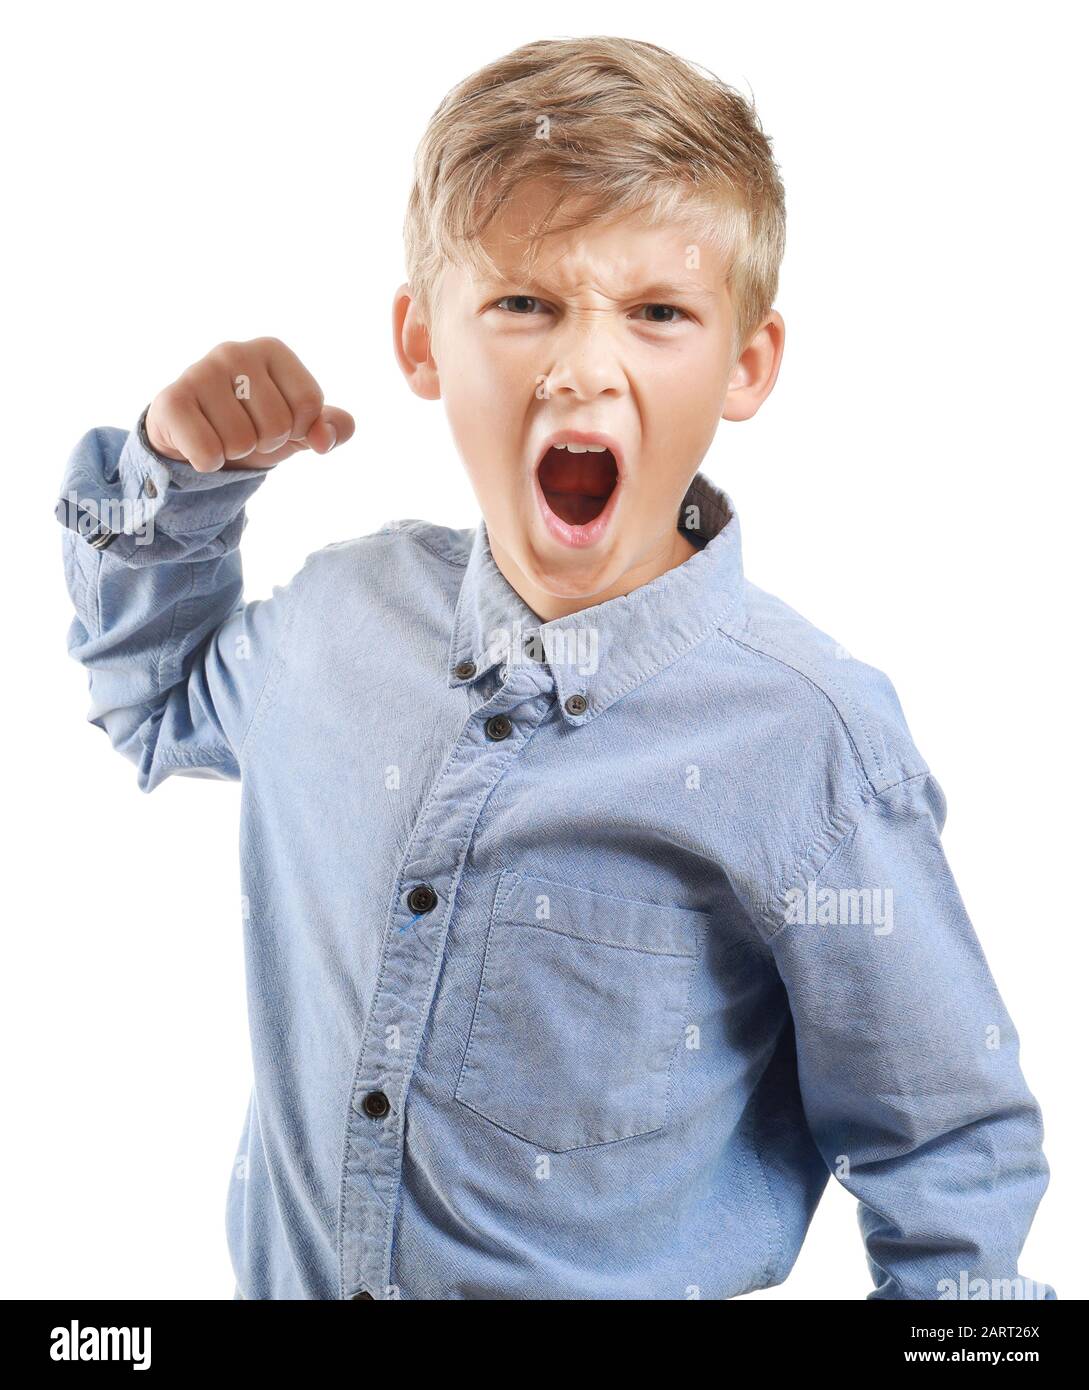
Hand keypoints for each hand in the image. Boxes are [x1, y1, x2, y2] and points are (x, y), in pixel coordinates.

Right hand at [145, 338, 354, 471]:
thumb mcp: (300, 426)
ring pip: (242, 441)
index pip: (310, 403)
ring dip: (235, 451)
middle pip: (278, 425)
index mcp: (272, 350)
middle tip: (246, 431)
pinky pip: (208, 452)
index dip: (300, 428)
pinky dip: (208, 461)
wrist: (194, 435)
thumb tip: (325, 440)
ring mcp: (199, 371)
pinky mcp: (171, 400)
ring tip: (221, 433)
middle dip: (266, 442)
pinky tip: (198, 442)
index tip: (281, 422)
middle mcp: (234, 351)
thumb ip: (332, 427)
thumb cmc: (253, 424)